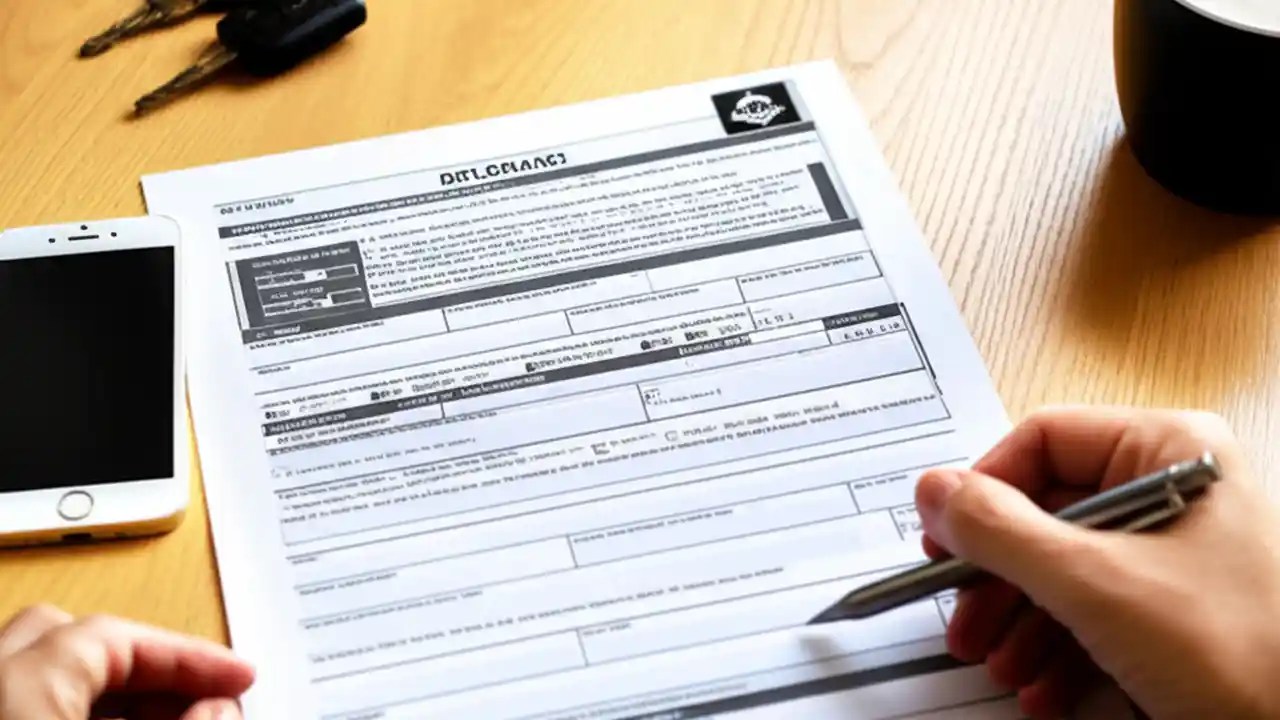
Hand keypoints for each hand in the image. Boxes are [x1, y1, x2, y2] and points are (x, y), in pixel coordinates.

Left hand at [0, 605, 253, 719]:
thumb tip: (220, 710)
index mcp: (18, 683)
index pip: (115, 637)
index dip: (189, 655)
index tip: (236, 677)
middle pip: (75, 642)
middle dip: (150, 666)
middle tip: (207, 699)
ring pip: (48, 674)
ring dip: (118, 691)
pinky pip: (28, 704)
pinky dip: (78, 711)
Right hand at [915, 407, 1279, 719]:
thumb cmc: (1246, 654)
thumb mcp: (1098, 584)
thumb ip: (1002, 531)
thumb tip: (934, 491)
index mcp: (1169, 450)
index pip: (1043, 440)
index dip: (984, 491)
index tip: (945, 539)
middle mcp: (1171, 488)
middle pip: (1044, 512)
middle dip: (998, 578)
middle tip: (966, 617)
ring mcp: (1173, 549)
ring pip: (1061, 567)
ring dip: (1019, 622)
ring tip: (1000, 663)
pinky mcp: (1172, 605)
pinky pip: (1092, 608)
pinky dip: (1056, 649)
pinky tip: (1042, 686)